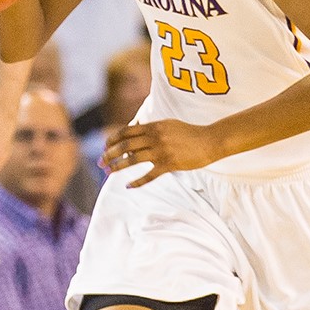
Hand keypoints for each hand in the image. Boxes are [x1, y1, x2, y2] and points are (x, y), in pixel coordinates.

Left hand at [106, 119, 221, 186]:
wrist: (209, 140)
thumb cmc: (189, 133)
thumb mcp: (168, 124)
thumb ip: (152, 128)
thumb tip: (135, 133)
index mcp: (153, 126)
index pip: (126, 132)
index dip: (112, 140)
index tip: (104, 147)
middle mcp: (154, 138)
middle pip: (125, 145)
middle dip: (109, 154)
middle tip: (100, 162)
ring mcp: (161, 152)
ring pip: (132, 159)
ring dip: (117, 167)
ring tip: (108, 172)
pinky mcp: (169, 165)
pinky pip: (149, 175)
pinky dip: (137, 182)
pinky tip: (128, 185)